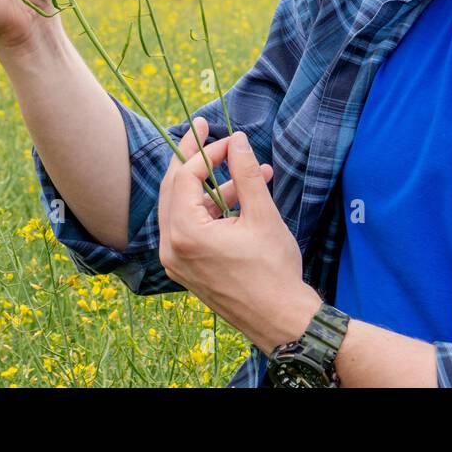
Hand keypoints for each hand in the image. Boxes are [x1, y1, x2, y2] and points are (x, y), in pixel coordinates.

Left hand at [158, 118, 321, 353]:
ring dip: (214, 187)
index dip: (206, 151)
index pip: (185, 177)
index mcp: (185, 234)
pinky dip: (214, 209)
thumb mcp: (262, 215)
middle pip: (174, 188)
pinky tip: (245, 198)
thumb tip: (237, 140)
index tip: (228, 136)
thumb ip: (247, 173)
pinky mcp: (188, 269)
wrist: (280, 320)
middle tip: (208, 131)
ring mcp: (177, 261)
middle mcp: (171, 248)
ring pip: (184, 208)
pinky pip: (192, 228)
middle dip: (196, 159)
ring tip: (252, 174)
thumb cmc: (273, 271)